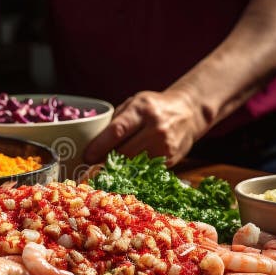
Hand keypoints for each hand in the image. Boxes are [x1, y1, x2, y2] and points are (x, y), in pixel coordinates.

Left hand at [84, 89, 206, 165]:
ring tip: (109, 165)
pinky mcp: (171, 160)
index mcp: (142, 110)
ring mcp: (165, 146)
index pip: (117, 131)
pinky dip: (133, 170)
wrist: (188, 112)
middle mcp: (156, 128)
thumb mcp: (134, 104)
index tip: (87, 156)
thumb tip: (93, 143)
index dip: (99, 146)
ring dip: (118, 167)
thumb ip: (115, 121)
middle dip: (106, 159)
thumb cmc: (153, 108)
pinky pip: (145, 170)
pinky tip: (127, 167)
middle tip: (94, 163)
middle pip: (124, 152)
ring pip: (133, 165)